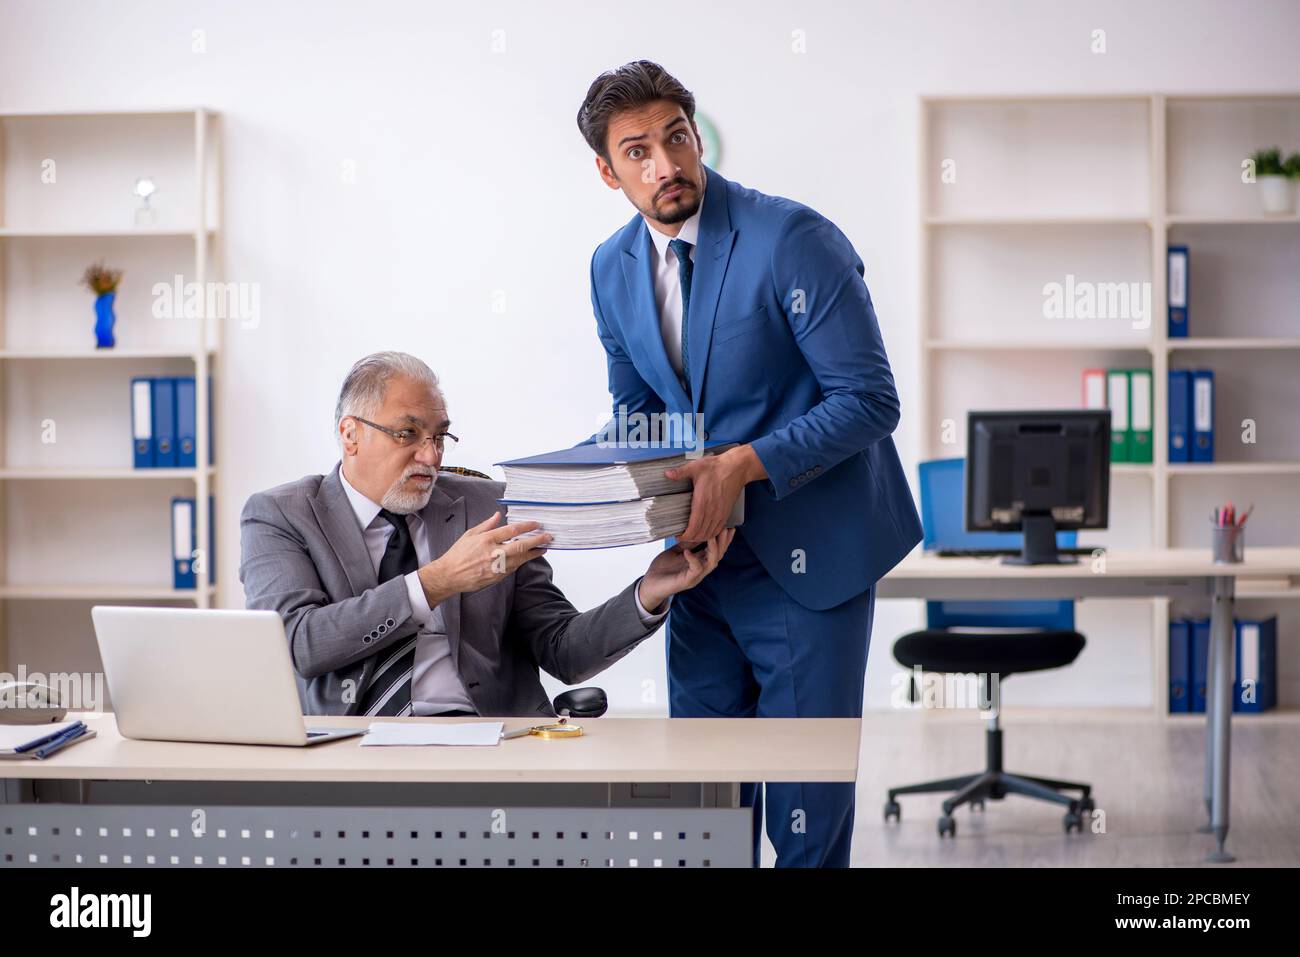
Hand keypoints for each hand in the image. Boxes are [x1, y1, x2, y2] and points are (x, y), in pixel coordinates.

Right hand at [418, 511, 551, 605]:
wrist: (449, 575)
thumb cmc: (458, 554)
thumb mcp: (470, 534)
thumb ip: (486, 525)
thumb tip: (497, 515)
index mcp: (486, 540)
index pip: (511, 531)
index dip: (526, 526)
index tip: (536, 524)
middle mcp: (493, 553)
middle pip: (521, 546)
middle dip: (537, 541)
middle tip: (548, 537)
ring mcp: (496, 567)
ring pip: (520, 559)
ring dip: (533, 553)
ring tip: (543, 548)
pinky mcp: (497, 577)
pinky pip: (513, 568)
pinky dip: (522, 562)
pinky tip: (527, 557)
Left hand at [638, 528, 734, 610]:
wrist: (649, 585)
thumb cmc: (662, 569)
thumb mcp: (675, 552)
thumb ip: (686, 544)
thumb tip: (695, 530)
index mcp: (698, 562)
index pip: (715, 550)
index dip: (722, 539)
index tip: (727, 526)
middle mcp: (700, 569)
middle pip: (718, 556)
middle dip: (723, 542)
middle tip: (726, 528)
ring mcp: (695, 576)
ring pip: (712, 563)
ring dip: (714, 549)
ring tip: (712, 536)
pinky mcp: (687, 581)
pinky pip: (695, 570)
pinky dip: (693, 559)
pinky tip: (687, 551)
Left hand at [665, 445, 765, 541]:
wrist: (736, 468)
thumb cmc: (717, 468)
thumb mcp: (695, 467)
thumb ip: (680, 472)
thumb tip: (667, 474)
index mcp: (702, 502)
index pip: (693, 528)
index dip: (685, 536)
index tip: (678, 535)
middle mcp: (712, 511)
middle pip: (700, 534)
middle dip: (690, 538)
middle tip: (682, 536)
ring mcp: (720, 513)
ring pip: (709, 534)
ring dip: (700, 537)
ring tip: (692, 535)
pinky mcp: (726, 513)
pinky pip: (718, 529)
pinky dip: (710, 534)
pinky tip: (705, 532)